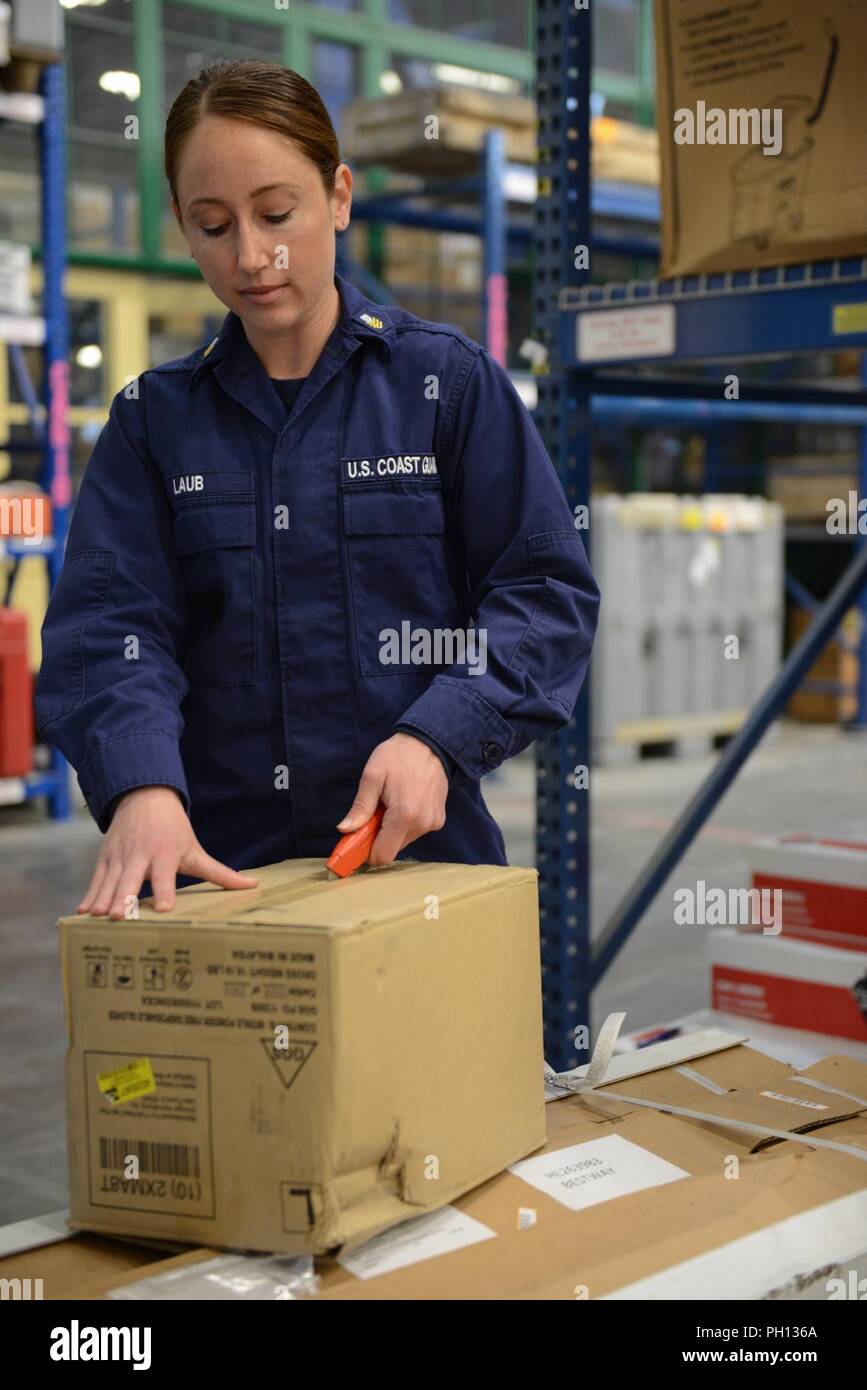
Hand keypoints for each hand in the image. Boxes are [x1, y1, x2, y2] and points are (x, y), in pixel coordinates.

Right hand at [77, 785, 258, 919]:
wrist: (144, 796)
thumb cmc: (174, 829)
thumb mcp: (195, 849)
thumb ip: (221, 873)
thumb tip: (253, 885)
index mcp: (165, 853)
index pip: (165, 876)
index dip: (164, 891)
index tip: (163, 908)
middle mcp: (140, 855)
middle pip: (131, 879)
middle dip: (124, 897)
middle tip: (119, 916)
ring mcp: (120, 856)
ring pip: (110, 881)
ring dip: (103, 900)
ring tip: (99, 918)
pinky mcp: (105, 857)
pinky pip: (96, 879)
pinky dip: (90, 894)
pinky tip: (83, 912)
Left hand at [337, 733, 447, 865]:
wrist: (430, 743)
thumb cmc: (398, 756)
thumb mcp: (372, 776)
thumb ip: (360, 807)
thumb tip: (345, 829)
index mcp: (404, 815)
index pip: (383, 855)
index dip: (366, 852)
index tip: (357, 839)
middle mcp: (422, 824)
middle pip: (392, 848)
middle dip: (378, 836)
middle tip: (375, 812)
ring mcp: (433, 823)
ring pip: (403, 840)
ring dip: (392, 829)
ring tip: (392, 803)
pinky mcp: (438, 820)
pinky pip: (415, 831)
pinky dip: (405, 823)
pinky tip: (405, 802)